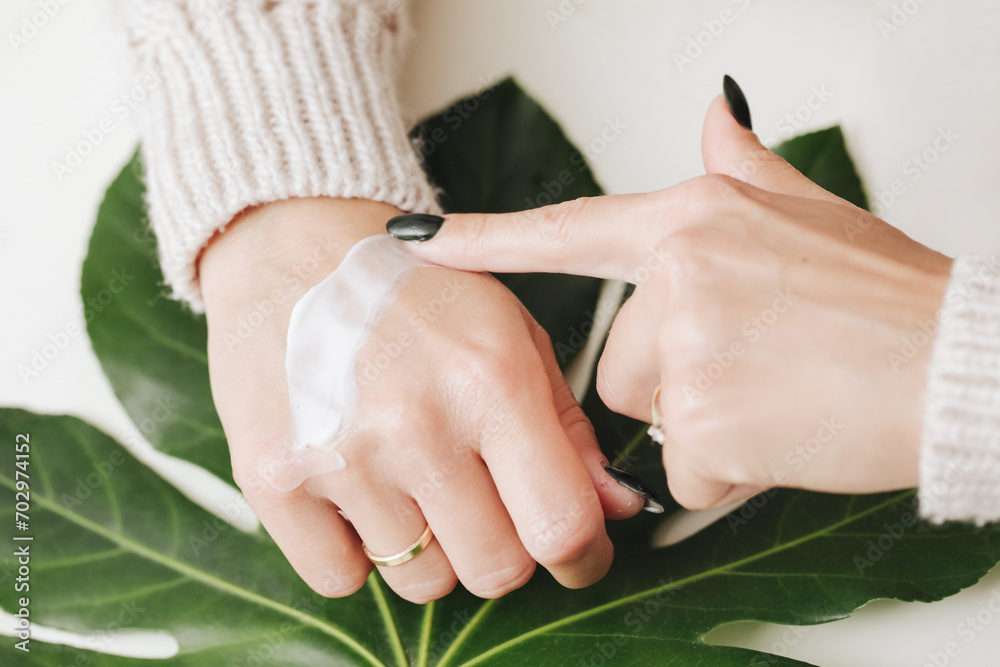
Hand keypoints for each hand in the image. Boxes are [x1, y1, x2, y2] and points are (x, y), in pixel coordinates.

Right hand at [199, 197, 641, 603]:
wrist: (288, 250)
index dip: (585, 558)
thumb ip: (568, 426)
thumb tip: (617, 510)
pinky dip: (355, 554)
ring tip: (411, 484)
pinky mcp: (271, 479)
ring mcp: (340, 456)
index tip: (577, 555)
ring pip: (421, 585)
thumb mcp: (508, 333)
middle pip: (496, 572)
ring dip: (431, 552)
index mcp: (491, 381)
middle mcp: (417, 424)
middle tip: (486, 510)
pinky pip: (338, 580)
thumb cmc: (415, 294)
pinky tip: (357, 494)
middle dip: (506, 552)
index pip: (563, 525)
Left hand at [392, 95, 953, 509]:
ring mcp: (687, 346)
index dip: (480, 240)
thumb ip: (744, 167)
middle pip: (615, 361)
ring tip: (776, 400)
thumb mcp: (814, 212)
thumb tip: (714, 111)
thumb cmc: (891, 296)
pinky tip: (786, 437)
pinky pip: (682, 472)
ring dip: (700, 428)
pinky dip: (728, 473)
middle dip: (669, 383)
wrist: (960, 366)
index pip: (565, 231)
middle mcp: (679, 272)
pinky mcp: (702, 421)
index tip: (413, 244)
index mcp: (695, 218)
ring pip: (645, 418)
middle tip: (757, 371)